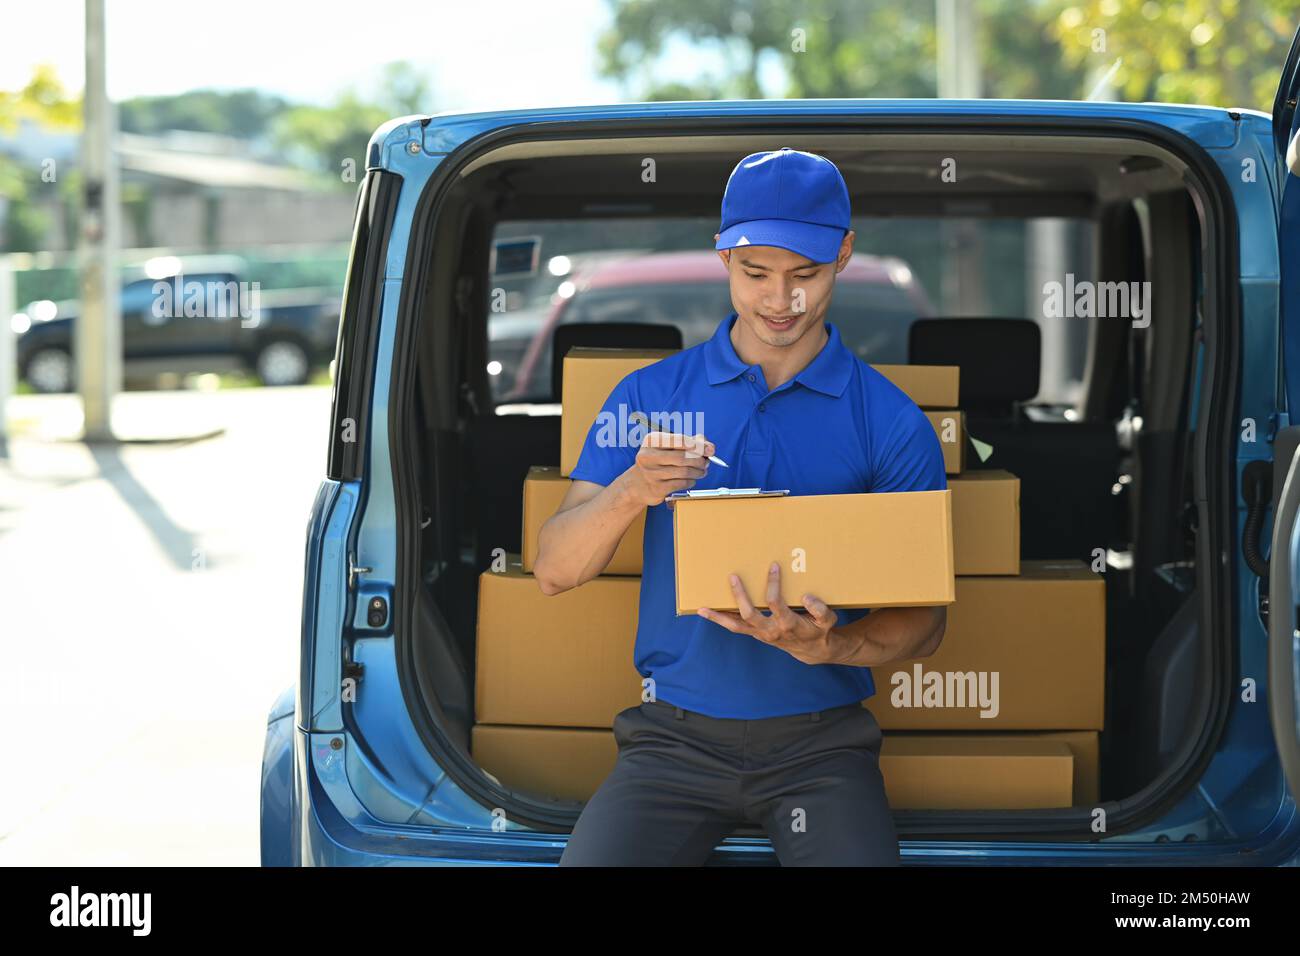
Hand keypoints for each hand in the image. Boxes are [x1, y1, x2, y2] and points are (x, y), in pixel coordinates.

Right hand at [624, 431, 712, 507]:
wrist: (638, 484)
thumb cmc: (658, 461)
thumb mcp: (669, 446)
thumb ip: (691, 442)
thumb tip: (709, 447)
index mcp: (652, 441)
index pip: (679, 440)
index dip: (698, 445)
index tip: (710, 449)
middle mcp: (648, 456)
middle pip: (682, 457)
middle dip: (699, 460)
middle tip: (706, 462)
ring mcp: (651, 474)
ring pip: (683, 472)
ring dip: (698, 472)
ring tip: (702, 471)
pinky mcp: (657, 488)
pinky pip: (681, 484)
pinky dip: (691, 481)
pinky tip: (691, 479)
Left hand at [696, 561, 842, 664]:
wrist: (812, 650)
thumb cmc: (819, 630)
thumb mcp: (827, 620)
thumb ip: (820, 609)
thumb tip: (806, 597)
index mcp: (787, 624)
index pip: (775, 602)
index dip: (773, 584)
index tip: (773, 566)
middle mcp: (770, 630)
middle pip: (749, 614)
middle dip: (740, 595)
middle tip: (733, 576)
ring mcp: (760, 633)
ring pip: (735, 626)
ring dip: (718, 616)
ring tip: (702, 607)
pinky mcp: (755, 633)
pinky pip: (735, 627)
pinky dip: (720, 620)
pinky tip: (706, 611)